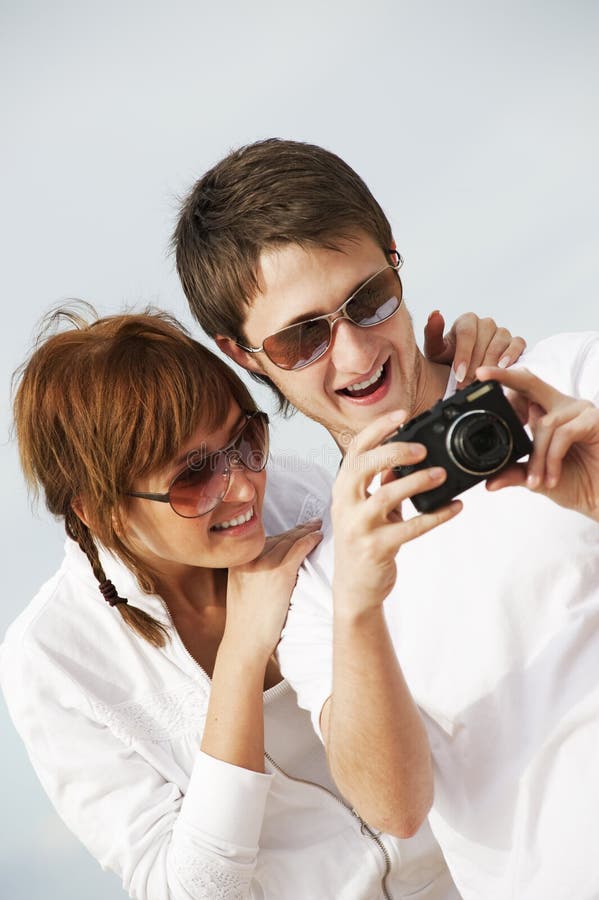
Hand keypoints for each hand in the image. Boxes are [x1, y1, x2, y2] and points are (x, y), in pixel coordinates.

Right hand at [225, 520, 322, 658]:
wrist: (244, 641)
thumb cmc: (246, 622)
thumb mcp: (242, 589)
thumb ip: (252, 573)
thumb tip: (271, 566)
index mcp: (238, 561)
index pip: (264, 540)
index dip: (283, 532)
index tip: (296, 528)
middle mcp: (249, 558)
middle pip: (278, 537)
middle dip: (297, 529)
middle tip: (313, 523)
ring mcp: (264, 564)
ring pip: (290, 540)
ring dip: (306, 531)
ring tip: (318, 527)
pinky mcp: (280, 573)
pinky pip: (298, 549)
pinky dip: (310, 540)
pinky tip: (318, 536)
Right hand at [331, 411, 461, 616]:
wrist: (355, 588)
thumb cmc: (363, 541)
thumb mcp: (367, 507)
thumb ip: (383, 482)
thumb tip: (406, 457)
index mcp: (344, 488)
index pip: (356, 449)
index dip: (378, 428)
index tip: (402, 414)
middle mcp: (346, 504)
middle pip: (364, 466)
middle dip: (393, 451)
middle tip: (422, 448)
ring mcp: (359, 526)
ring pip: (386, 495)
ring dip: (417, 482)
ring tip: (442, 474)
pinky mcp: (377, 547)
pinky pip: (410, 528)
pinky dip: (436, 516)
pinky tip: (455, 507)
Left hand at [424, 310, 525, 385]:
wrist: (463, 371)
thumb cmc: (447, 359)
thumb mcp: (435, 351)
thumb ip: (433, 334)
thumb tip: (435, 313)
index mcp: (466, 321)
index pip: (467, 332)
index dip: (463, 354)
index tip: (459, 374)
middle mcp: (485, 323)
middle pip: (484, 338)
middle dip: (475, 364)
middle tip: (468, 383)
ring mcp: (501, 332)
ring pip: (500, 340)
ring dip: (491, 362)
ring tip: (483, 378)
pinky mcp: (515, 342)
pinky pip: (518, 343)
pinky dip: (511, 355)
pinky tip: (503, 368)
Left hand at [477, 365, 598, 521]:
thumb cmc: (577, 483)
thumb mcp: (538, 480)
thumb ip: (516, 474)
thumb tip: (490, 482)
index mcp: (548, 413)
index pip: (523, 391)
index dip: (502, 383)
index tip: (479, 376)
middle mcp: (563, 406)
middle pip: (531, 382)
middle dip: (505, 376)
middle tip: (481, 373)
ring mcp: (580, 411)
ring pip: (544, 424)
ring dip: (537, 458)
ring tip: (537, 483)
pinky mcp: (594, 421)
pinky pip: (563, 434)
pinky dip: (552, 458)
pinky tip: (552, 478)